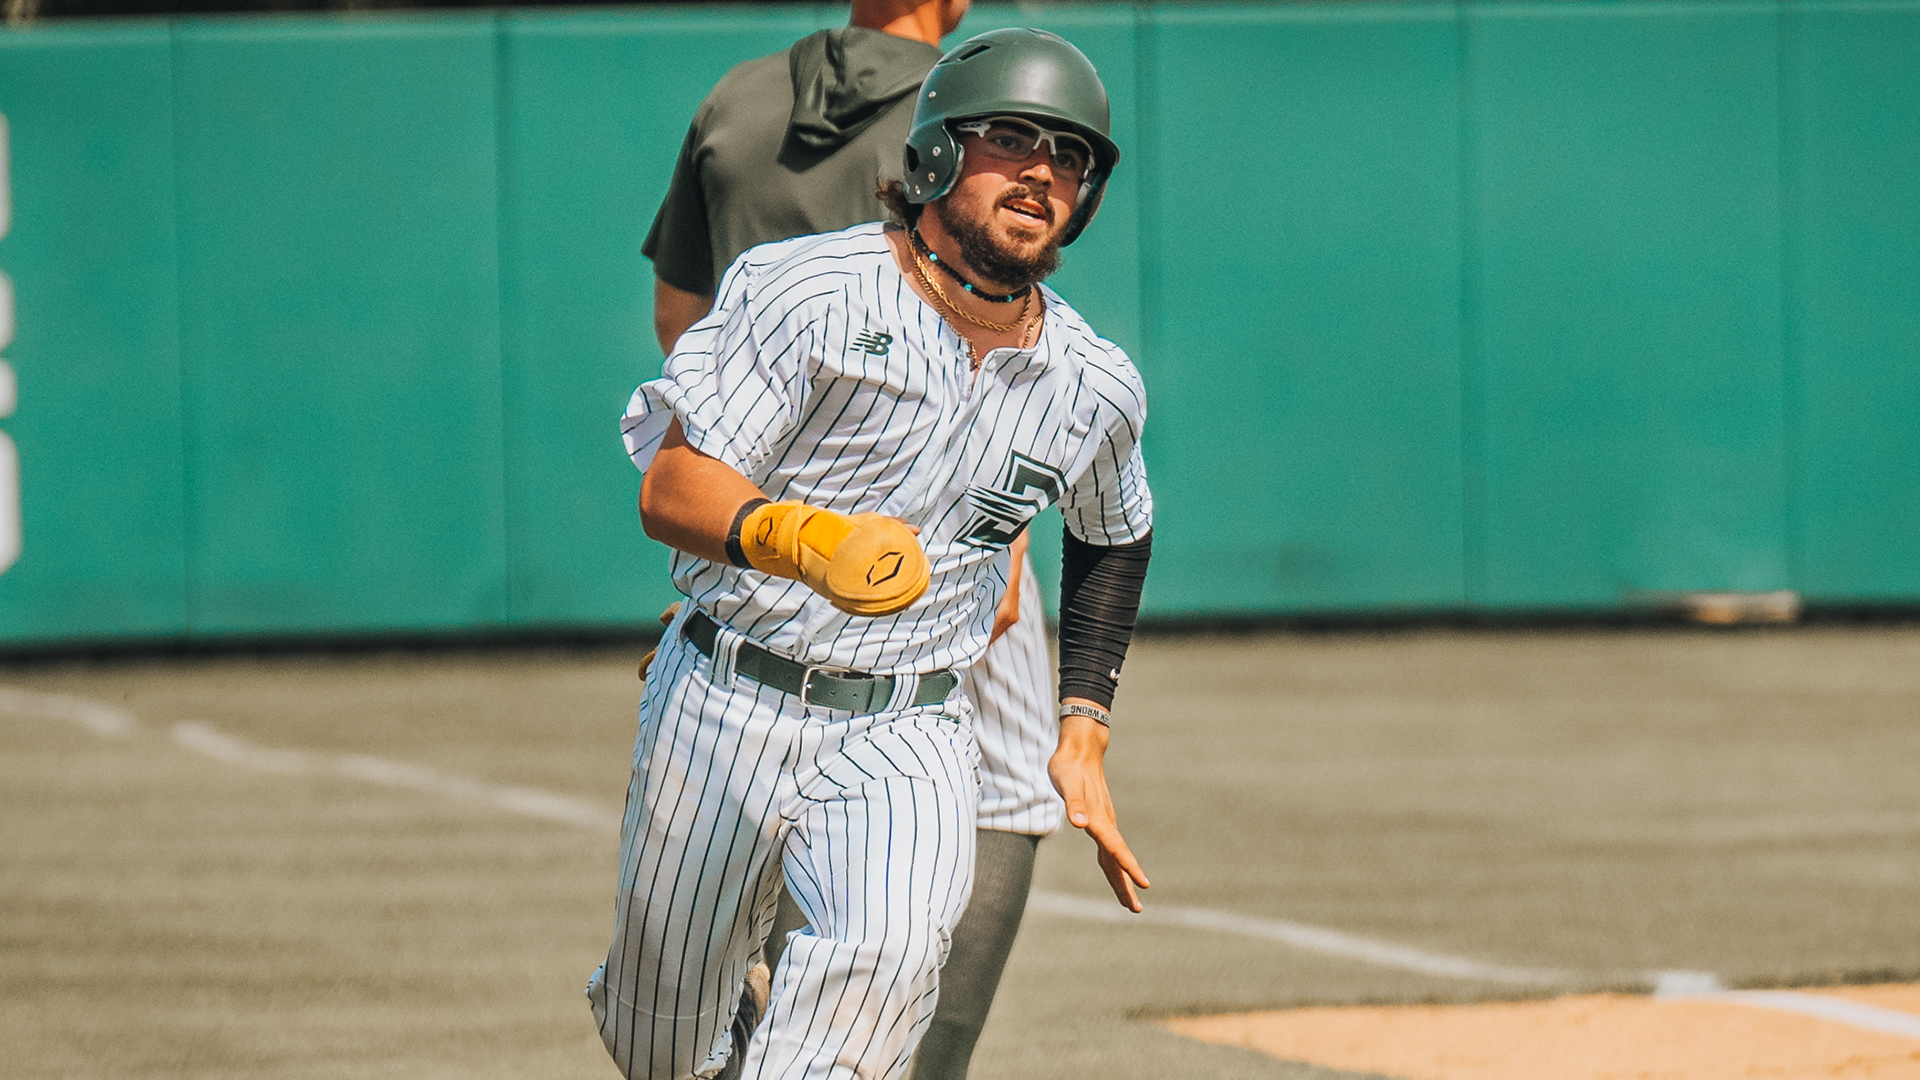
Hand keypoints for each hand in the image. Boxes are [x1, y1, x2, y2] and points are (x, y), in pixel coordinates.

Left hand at [1048, 708, 1149, 911]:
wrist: (1078, 750)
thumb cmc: (1068, 768)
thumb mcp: (1066, 784)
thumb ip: (1073, 804)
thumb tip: (1079, 823)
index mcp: (1099, 819)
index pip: (1115, 848)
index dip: (1128, 867)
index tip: (1143, 885)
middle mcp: (1105, 823)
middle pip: (1117, 860)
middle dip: (1126, 885)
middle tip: (1136, 910)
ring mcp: (1103, 822)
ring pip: (1113, 856)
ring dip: (1121, 879)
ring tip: (1129, 901)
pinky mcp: (1098, 819)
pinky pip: (1107, 848)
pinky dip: (1111, 864)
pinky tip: (1111, 870)